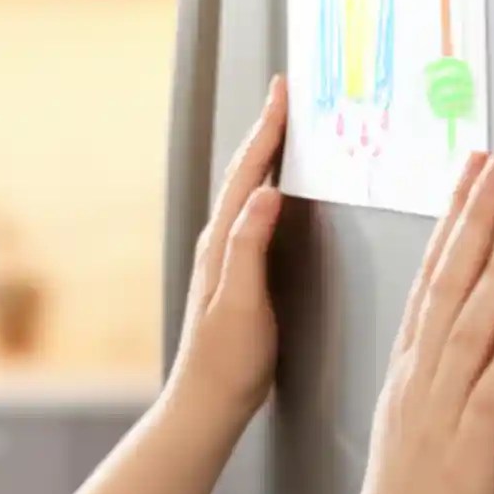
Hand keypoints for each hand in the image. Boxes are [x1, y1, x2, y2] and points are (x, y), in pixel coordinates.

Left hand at [163, 75, 286, 425]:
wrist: (208, 398)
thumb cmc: (227, 358)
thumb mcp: (243, 302)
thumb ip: (251, 247)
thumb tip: (265, 194)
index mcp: (223, 242)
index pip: (248, 174)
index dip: (267, 131)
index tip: (282, 94)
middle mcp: (219, 241)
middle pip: (244, 172)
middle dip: (266, 130)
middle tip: (285, 94)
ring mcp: (225, 254)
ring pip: (246, 188)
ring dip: (264, 154)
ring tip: (282, 126)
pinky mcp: (235, 269)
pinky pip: (251, 211)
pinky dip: (265, 185)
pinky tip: (275, 188)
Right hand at [350, 155, 493, 493]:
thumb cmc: (407, 486)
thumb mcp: (415, 411)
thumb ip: (440, 361)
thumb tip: (469, 314)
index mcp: (410, 366)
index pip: (431, 278)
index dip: (453, 224)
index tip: (471, 179)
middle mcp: (421, 377)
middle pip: (448, 285)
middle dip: (474, 222)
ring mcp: (441, 408)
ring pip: (470, 326)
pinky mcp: (469, 447)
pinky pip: (492, 392)